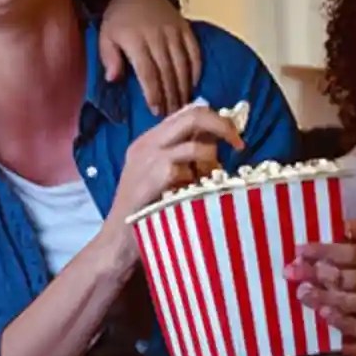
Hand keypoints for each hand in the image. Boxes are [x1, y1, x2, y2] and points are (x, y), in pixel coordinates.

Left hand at [100, 0, 201, 115]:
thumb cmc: (118, 18)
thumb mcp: (105, 36)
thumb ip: (108, 58)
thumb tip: (114, 79)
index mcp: (135, 41)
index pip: (148, 73)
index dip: (154, 94)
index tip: (157, 111)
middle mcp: (157, 36)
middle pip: (167, 72)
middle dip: (171, 96)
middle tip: (172, 115)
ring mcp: (173, 31)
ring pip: (182, 64)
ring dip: (184, 87)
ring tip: (183, 105)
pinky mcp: (185, 27)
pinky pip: (194, 51)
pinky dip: (196, 69)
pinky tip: (194, 84)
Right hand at [107, 105, 244, 226]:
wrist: (115, 243)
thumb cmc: (145, 214)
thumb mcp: (164, 178)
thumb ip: (184, 158)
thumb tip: (217, 143)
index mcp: (150, 140)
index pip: (188, 112)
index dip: (216, 118)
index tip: (234, 136)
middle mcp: (147, 144)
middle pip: (194, 115)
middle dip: (223, 126)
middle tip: (239, 145)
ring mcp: (148, 160)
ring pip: (195, 145)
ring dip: (213, 162)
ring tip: (211, 181)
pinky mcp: (152, 179)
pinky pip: (186, 169)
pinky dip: (198, 181)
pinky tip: (195, 195)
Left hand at [285, 219, 355, 355]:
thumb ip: (346, 237)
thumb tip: (327, 224)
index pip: (354, 251)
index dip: (325, 249)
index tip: (298, 250)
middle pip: (351, 277)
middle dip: (319, 274)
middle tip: (292, 272)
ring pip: (355, 302)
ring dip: (326, 297)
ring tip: (303, 293)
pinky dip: (341, 322)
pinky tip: (324, 315)